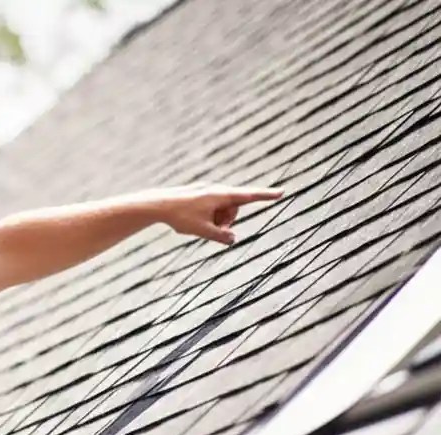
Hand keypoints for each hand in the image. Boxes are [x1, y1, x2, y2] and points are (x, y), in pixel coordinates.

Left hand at [148, 184, 284, 244]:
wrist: (158, 204)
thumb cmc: (180, 216)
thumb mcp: (202, 230)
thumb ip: (220, 236)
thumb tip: (233, 239)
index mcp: (221, 195)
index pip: (249, 196)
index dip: (266, 196)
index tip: (282, 192)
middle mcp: (217, 190)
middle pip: (234, 208)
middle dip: (227, 221)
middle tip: (213, 230)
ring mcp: (208, 191)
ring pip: (223, 209)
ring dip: (217, 220)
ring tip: (199, 224)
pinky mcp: (201, 195)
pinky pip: (212, 208)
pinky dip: (208, 217)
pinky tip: (192, 220)